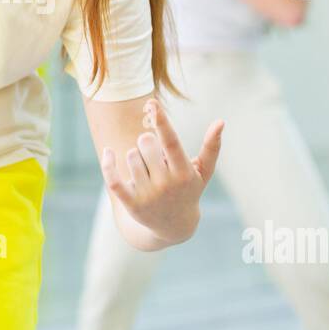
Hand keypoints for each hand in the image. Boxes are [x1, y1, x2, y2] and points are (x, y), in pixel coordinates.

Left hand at [100, 98, 223, 245]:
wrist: (174, 226)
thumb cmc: (189, 190)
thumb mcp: (203, 171)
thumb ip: (212, 147)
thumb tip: (220, 121)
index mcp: (184, 172)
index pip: (171, 142)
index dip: (162, 121)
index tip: (152, 103)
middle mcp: (166, 184)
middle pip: (145, 143)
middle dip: (148, 142)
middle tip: (154, 155)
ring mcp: (148, 195)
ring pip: (130, 156)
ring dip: (136, 157)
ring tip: (146, 169)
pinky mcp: (131, 204)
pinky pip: (113, 179)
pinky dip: (108, 164)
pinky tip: (108, 152)